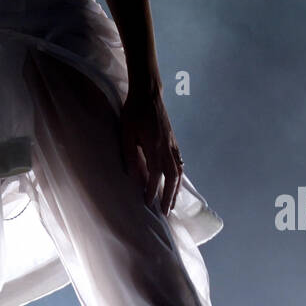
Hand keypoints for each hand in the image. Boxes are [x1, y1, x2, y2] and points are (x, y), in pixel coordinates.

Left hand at [119, 88, 183, 213]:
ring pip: (178, 171)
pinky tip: (176, 179)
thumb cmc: (133, 112)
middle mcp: (166, 147)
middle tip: (166, 212)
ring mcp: (172, 143)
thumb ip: (129, 154)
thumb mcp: (126, 132)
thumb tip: (132, 175)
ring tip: (172, 202)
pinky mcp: (173, 139)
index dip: (152, 191)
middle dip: (169, 196)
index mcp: (154, 146)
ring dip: (176, 188)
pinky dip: (179, 174)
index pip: (155, 175)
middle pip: (171, 177)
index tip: (149, 204)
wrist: (148, 93)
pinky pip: (179, 161)